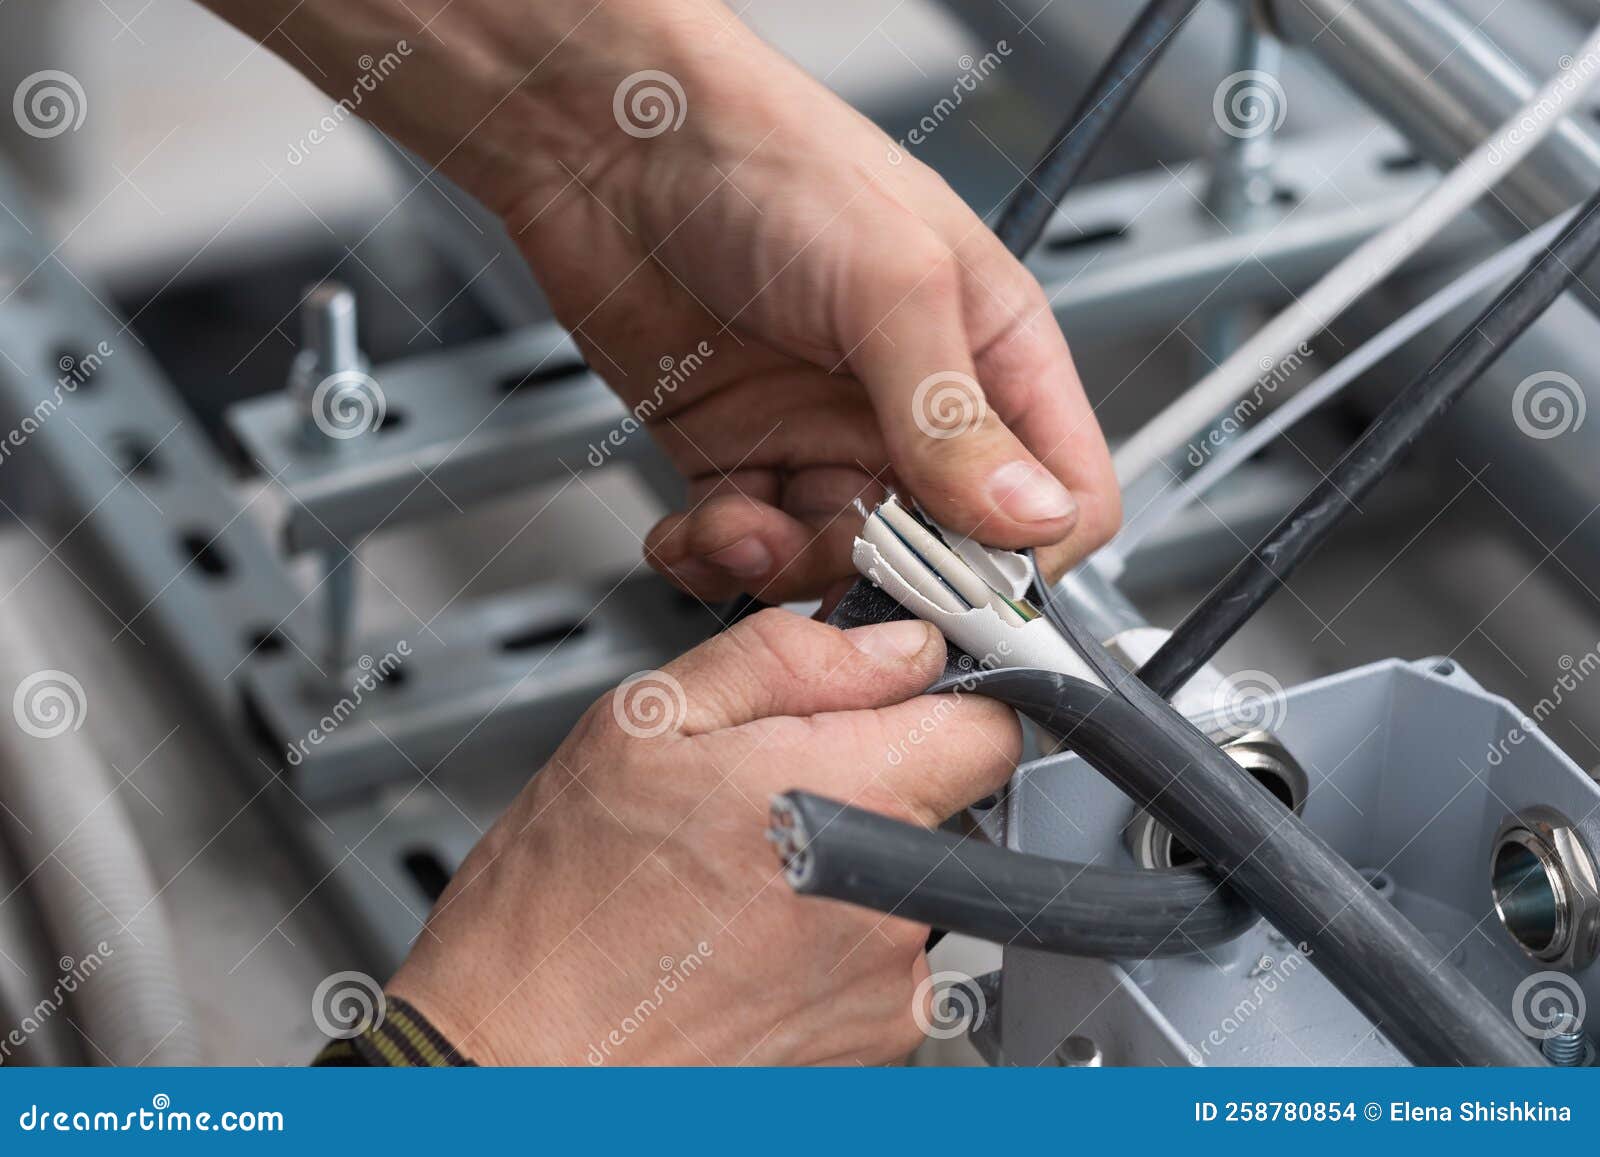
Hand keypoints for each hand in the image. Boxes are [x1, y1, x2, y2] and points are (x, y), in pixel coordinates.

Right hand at [387, 610, 1019, 1063]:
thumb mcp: (645, 723)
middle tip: (775, 788)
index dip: (945, 699)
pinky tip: (755, 934)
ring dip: (858, 859)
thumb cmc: (559, 905)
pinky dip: (842, 934)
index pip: (989, 726)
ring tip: (746, 872)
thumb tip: (896, 647)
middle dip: (884, 775)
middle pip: (955, 799)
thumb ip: (789, 663)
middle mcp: (886, 897)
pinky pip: (893, 952)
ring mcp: (887, 981)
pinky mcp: (878, 1040)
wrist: (518, 1057)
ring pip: (919, 874)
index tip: (896, 702)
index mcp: (844, 795)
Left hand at [501, 10, 1119, 598]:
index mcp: (988, 352)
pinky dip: (716, 559)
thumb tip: (1030, 515)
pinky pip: (748, 550)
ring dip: (783, 565)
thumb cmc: (766, 161)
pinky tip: (696, 524)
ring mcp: (821, 434)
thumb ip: (956, 414)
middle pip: (944, 553)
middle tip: (830, 550)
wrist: (610, 144)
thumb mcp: (889, 284)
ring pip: (837, 564)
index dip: (1024, 559)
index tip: (965, 588)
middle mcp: (912, 406)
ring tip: (742, 521)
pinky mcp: (739, 453)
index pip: (1059, 495)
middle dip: (885, 575)